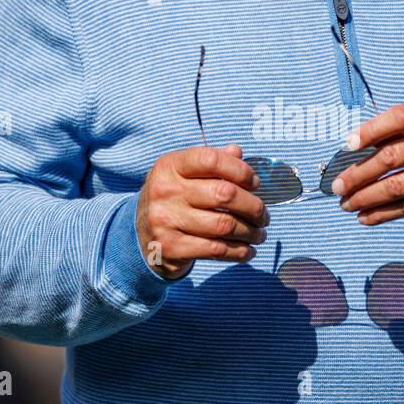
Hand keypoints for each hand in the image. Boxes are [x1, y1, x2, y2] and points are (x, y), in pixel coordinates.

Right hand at [135, 143, 268, 279]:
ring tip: (259, 233)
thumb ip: (211, 161)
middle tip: (263, 215)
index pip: (212, 160)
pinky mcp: (172, 248)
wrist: (139, 236)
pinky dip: (239, 252)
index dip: (241, 170)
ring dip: (251, 232)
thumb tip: (237, 152)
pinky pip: (216, 250)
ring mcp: (166, 221)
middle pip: (225, 194)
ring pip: (225, 225)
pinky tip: (248, 250)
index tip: (255, 184)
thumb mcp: (184, 174)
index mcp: (170, 166)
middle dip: (254, 206)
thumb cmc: (173, 199)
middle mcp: (165, 191)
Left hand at [330, 103, 403, 224]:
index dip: (372, 129)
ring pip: (395, 186)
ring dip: (364, 197)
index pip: (401, 118)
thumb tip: (352, 146)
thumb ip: (400, 132)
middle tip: (337, 185)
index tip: (348, 144)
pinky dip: (381, 214)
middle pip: (391, 157)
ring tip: (345, 203)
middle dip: (357, 174)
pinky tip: (364, 217)